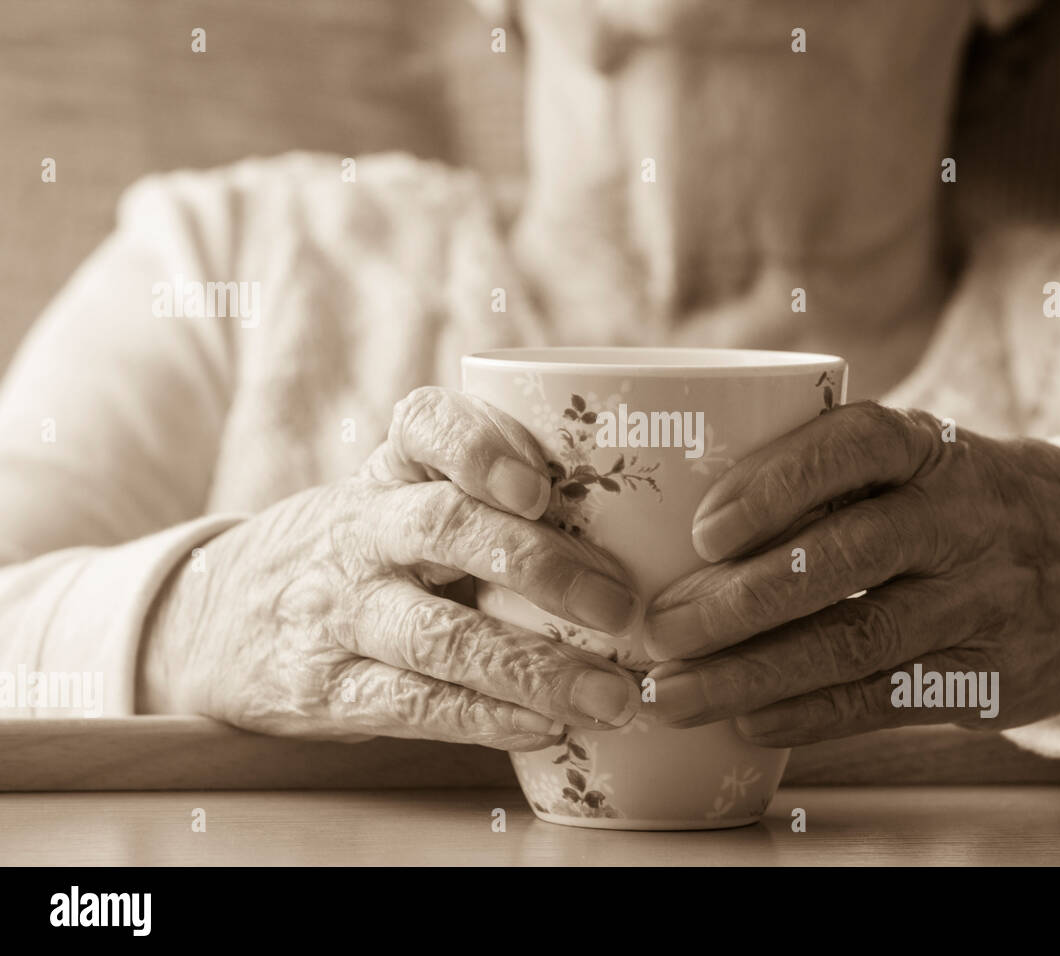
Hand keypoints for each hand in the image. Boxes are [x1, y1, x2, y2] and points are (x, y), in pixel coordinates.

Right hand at [139, 387, 643, 748]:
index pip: (423, 424)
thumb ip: (485, 503)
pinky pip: (412, 704)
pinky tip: (547, 726)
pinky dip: (485, 717)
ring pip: (437, 634)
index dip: (481, 443)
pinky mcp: (325, 689)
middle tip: (620, 605)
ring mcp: (337, 612)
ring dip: (533, 667)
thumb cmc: (354, 555)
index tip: (540, 483)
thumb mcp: (395, 503)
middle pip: (442, 527)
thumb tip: (635, 532)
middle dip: (540, 564)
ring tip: (611, 696)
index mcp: (389, 473)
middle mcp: (358, 532)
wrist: (216, 619)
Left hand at [642, 401, 1059, 745]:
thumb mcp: (916, 459)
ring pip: (857, 642)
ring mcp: (982, 602)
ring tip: (674, 691)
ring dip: (753, 673)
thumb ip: (826, 474)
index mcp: (932, 448)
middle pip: (846, 558)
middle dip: (740, 600)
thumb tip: (679, 523)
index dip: (776, 485)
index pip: (855, 446)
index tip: (702, 531)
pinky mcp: (988, 677)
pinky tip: (745, 720)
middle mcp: (963, 519)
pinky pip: (885, 701)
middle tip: (661, 628)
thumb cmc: (958, 502)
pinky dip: (808, 715)